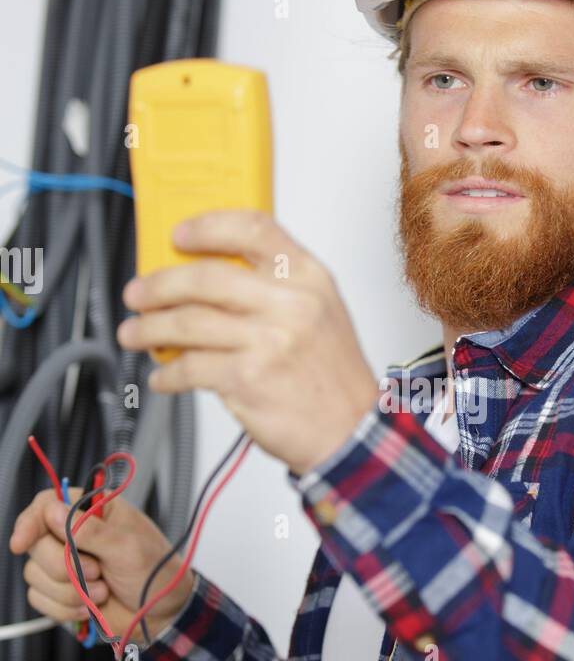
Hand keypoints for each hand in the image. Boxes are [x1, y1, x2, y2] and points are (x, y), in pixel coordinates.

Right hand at [9, 487, 195, 646]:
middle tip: (97, 571)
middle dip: (64, 565)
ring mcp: (64, 565)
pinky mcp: (60, 593)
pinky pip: (40, 599)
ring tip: (103, 590)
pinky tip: (91, 607)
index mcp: (91, 512)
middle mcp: (72, 535)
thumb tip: (52, 511)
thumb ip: (89, 530)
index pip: (45, 505)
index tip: (21, 543)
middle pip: (36, 543)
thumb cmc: (155, 571)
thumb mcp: (127, 546)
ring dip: (71, 590)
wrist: (164, 613)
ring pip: (35, 575)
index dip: (29, 523)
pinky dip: (65, 608)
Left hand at [117, 210, 379, 475]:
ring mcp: (268, 341)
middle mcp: (290, 304)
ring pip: (189, 323)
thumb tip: (206, 276)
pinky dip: (167, 373)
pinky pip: (190, 367)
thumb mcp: (320, 312)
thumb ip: (275, 286)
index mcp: (308, 278)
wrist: (352, 432)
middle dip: (159, 285)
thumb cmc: (332, 375)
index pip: (253, 229)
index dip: (208, 227)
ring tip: (135, 333)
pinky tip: (163, 376)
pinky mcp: (247, 379)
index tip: (179, 235)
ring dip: (150, 329)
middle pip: (206, 277)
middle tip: (139, 294)